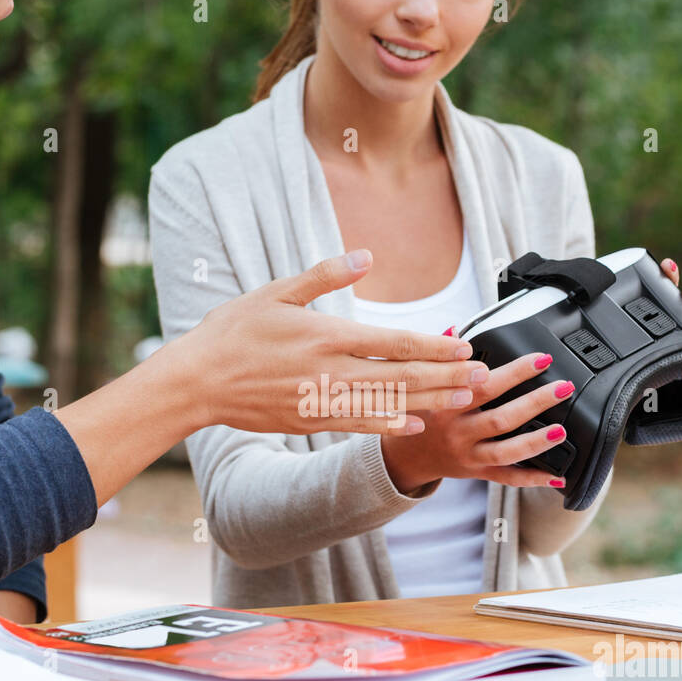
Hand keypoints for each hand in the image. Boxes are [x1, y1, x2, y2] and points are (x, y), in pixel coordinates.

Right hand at [170, 249, 488, 436]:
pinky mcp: (311, 421)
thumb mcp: (277, 291)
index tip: (465, 346)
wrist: (197, 381)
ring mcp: (322, 401)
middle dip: (447, 377)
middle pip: (402, 377)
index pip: (395, 343)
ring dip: (430, 402)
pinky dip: (390, 425)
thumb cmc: (234, 331)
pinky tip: (415, 424)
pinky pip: (360, 425)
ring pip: (388, 403)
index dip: (435, 347)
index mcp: (327, 335)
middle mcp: (330, 372)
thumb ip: (324, 275)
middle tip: (483, 377)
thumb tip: (365, 255)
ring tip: (465, 399)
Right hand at [381, 352, 575, 493]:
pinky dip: (532, 479)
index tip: (540, 359)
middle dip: (535, 403)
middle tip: (563, 388)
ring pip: (506, 452)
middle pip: (500, 420)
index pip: (483, 386)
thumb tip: (454, 332)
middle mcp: (458, 433)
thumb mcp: (422, 385)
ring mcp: (469, 456)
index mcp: (447, 406)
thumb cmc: (423, 414)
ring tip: (561, 431)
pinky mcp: (477, 473)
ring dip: (536, 442)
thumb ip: (441, 360)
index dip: (514, 372)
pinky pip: (507, 478)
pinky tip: (557, 476)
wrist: (408, 456)